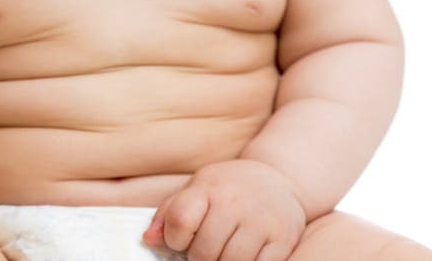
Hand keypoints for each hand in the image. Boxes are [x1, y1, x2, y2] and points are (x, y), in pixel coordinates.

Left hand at [142, 159, 305, 260]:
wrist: (278, 178)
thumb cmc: (229, 188)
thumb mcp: (198, 188)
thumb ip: (170, 212)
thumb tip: (148, 240)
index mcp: (209, 185)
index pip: (180, 219)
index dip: (174, 239)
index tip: (180, 241)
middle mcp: (235, 200)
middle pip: (204, 252)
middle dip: (199, 259)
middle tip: (204, 252)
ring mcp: (261, 220)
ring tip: (223, 253)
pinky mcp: (283, 238)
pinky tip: (244, 255)